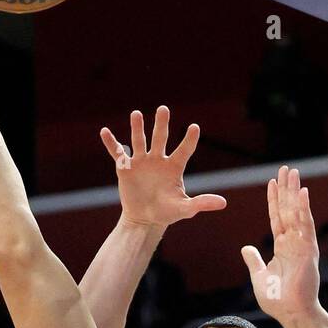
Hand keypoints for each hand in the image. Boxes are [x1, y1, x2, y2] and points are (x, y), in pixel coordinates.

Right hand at [100, 107, 225, 229]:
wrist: (145, 218)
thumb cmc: (166, 212)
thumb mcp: (185, 209)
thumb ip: (202, 203)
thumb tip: (223, 203)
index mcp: (174, 166)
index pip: (184, 150)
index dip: (189, 139)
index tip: (194, 128)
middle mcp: (158, 159)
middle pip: (161, 138)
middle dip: (162, 124)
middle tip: (163, 109)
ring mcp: (141, 161)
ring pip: (139, 140)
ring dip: (138, 128)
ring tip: (136, 114)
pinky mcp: (126, 168)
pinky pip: (117, 152)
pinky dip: (111, 143)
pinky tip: (104, 132)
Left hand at [242, 166, 320, 323]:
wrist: (290, 313)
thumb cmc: (277, 299)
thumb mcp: (259, 276)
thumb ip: (254, 260)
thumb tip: (246, 248)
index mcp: (282, 247)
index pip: (277, 217)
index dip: (274, 200)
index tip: (272, 183)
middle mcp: (293, 242)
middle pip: (288, 210)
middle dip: (286, 189)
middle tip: (285, 169)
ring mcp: (302, 245)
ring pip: (297, 212)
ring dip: (294, 192)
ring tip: (292, 173)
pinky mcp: (308, 250)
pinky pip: (306, 226)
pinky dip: (304, 209)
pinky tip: (302, 193)